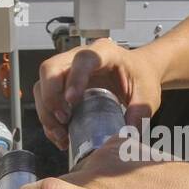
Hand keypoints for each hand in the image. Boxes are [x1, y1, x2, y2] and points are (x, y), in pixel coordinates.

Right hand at [32, 38, 162, 150]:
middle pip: (50, 69)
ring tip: (62, 134)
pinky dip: (48, 119)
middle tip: (64, 119)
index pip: (83, 59)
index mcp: (104, 52)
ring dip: (46, 111)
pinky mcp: (62, 86)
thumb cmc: (141, 77)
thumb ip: (140, 113)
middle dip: (51, 97)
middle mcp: (80, 57)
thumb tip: (127, 137)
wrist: (138, 73)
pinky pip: (45, 99)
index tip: (72, 101)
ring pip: (42, 85)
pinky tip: (60, 136)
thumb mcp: (147, 95)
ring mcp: (68, 70)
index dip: (74, 79)